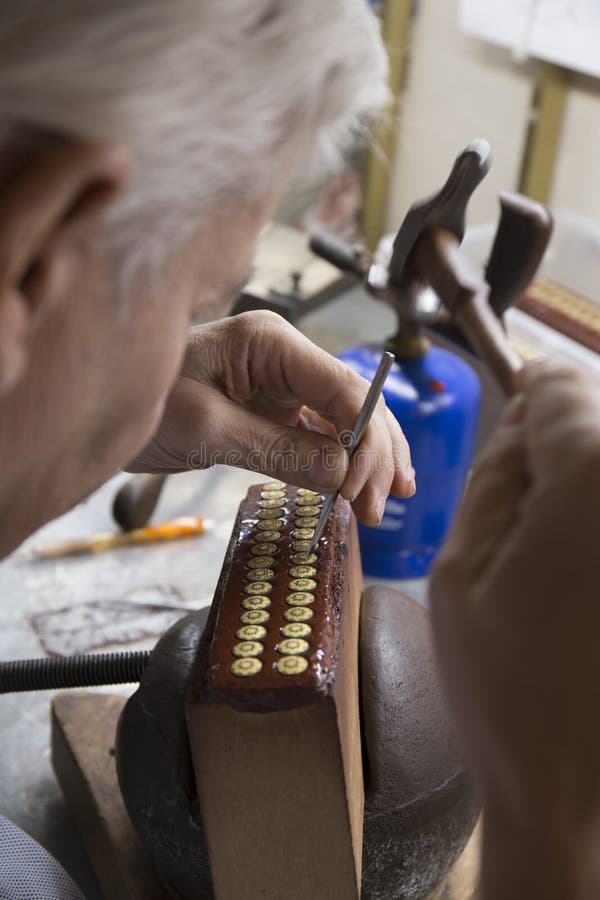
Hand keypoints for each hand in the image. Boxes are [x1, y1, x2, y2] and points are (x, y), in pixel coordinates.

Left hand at [129, 311, 414, 524]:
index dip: (367, 440)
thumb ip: (277, 450)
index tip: (365, 488)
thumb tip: (340, 474)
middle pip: (354, 403)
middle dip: (375, 454)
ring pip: (344, 420)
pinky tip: (358, 486)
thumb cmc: (140, 399)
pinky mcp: (271, 407)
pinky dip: (339, 461)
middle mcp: (284, 356)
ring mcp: (280, 381)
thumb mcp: (207, 429)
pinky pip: (317, 433)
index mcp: (271, 342)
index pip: (344, 388)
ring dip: (366, 460)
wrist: (101, 400)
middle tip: (380, 506)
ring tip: (384, 501)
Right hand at [430, 359, 599, 898]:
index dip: (527, 400)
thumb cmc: (510, 690)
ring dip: (585, 488)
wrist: (582, 794)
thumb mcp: (462, 569)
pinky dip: (597, 526)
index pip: (560, 387)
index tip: (513, 426)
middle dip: (560, 444)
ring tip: (560, 561)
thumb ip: (495, 473)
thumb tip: (524, 413)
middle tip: (528, 519)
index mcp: (593, 482)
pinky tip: (584, 579)